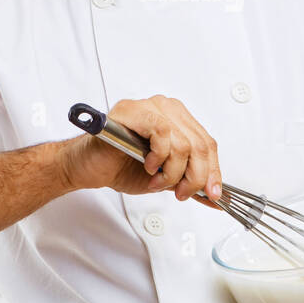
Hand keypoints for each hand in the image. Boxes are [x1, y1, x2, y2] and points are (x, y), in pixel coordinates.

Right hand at [58, 95, 222, 204]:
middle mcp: (166, 108)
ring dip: (172, 171)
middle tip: (181, 192)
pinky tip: (147, 164)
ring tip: (156, 180)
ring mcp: (149, 106)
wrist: (89, 167)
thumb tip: (214, 196)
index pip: (207, 143)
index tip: (212, 194)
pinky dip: (158, 156)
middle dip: (194, 177)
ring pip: (183, 142)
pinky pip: (161, 132)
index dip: (213, 171)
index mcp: (178, 119)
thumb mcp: (165, 178)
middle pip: (200, 144)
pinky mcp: (132, 111)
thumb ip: (189, 181)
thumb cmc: (121, 166)